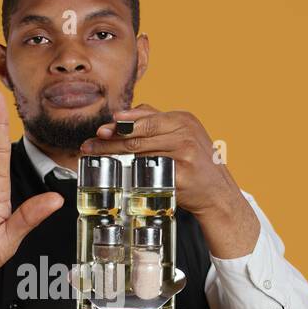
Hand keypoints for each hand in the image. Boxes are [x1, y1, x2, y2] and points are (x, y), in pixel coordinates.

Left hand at [77, 104, 240, 216]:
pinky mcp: (180, 175)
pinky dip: (132, 172)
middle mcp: (184, 133)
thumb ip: (156, 122)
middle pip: (138, 135)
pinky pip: (149, 172)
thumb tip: (123, 116)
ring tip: (96, 156)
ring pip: (140, 153)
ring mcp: (183, 155)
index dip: (120, 124)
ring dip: (115, 155)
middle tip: (90, 145)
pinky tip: (118, 173)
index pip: (144, 118)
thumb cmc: (196, 162)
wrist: (218, 191)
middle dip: (110, 140)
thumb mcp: (183, 134)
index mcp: (183, 119)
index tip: (101, 130)